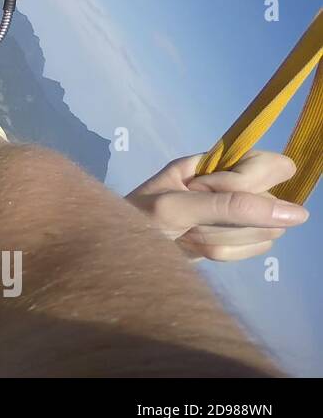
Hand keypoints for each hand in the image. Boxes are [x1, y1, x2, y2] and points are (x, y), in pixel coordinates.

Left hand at [126, 151, 307, 260]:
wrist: (119, 253)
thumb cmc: (135, 220)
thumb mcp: (175, 208)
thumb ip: (229, 206)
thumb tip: (299, 213)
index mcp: (214, 164)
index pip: (271, 165)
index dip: (248, 184)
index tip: (212, 194)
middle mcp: (231, 185)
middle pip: (273, 203)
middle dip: (232, 220)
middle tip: (192, 220)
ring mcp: (235, 213)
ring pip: (267, 230)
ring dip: (224, 239)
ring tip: (188, 235)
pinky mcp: (235, 238)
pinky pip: (254, 248)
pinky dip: (225, 253)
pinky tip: (196, 248)